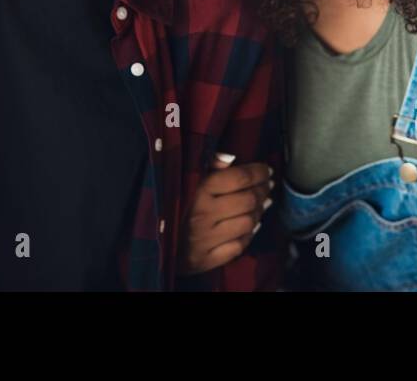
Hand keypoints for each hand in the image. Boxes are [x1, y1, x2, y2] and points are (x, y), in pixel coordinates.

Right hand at [179, 155, 273, 275]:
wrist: (149, 240)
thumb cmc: (169, 201)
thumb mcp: (182, 178)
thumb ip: (206, 165)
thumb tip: (231, 157)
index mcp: (198, 190)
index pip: (240, 178)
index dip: (258, 172)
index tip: (266, 170)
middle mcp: (203, 214)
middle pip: (248, 200)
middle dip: (263, 190)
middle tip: (267, 186)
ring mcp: (206, 239)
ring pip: (248, 223)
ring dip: (259, 212)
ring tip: (262, 204)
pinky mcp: (206, 259)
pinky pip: (238, 246)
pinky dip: (249, 235)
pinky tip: (251, 226)